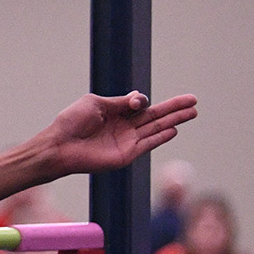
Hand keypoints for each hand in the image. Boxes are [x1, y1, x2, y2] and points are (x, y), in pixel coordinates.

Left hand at [37, 92, 197, 177]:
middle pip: (155, 115)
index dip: (141, 100)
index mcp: (114, 112)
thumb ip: (120, 102)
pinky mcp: (126, 154)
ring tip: (192, 112)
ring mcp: (126, 141)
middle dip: (175, 108)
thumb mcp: (95, 104)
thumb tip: (140, 99)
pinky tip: (174, 130)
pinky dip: (161, 137)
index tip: (136, 102)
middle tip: (194, 101)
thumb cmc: (71, 122)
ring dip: (175, 120)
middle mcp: (123, 126)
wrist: (59, 146)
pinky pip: (148, 144)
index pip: (139, 104)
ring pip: (156, 128)